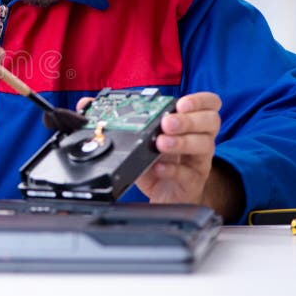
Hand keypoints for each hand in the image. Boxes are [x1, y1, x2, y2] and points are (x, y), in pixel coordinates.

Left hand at [77, 92, 221, 204]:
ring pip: (203, 145)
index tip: (180, 103)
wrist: (165, 194)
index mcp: (188, 123)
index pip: (209, 104)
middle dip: (188, 120)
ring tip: (161, 143)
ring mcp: (198, 161)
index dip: (198, 101)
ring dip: (181, 142)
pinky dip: (172, 169)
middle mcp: (198, 139)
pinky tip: (158, 167)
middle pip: (210, 122)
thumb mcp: (138, 138)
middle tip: (166, 123)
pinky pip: (188, 174)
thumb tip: (86, 104)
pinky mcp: (192, 182)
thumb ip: (117, 120)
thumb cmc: (156, 161)